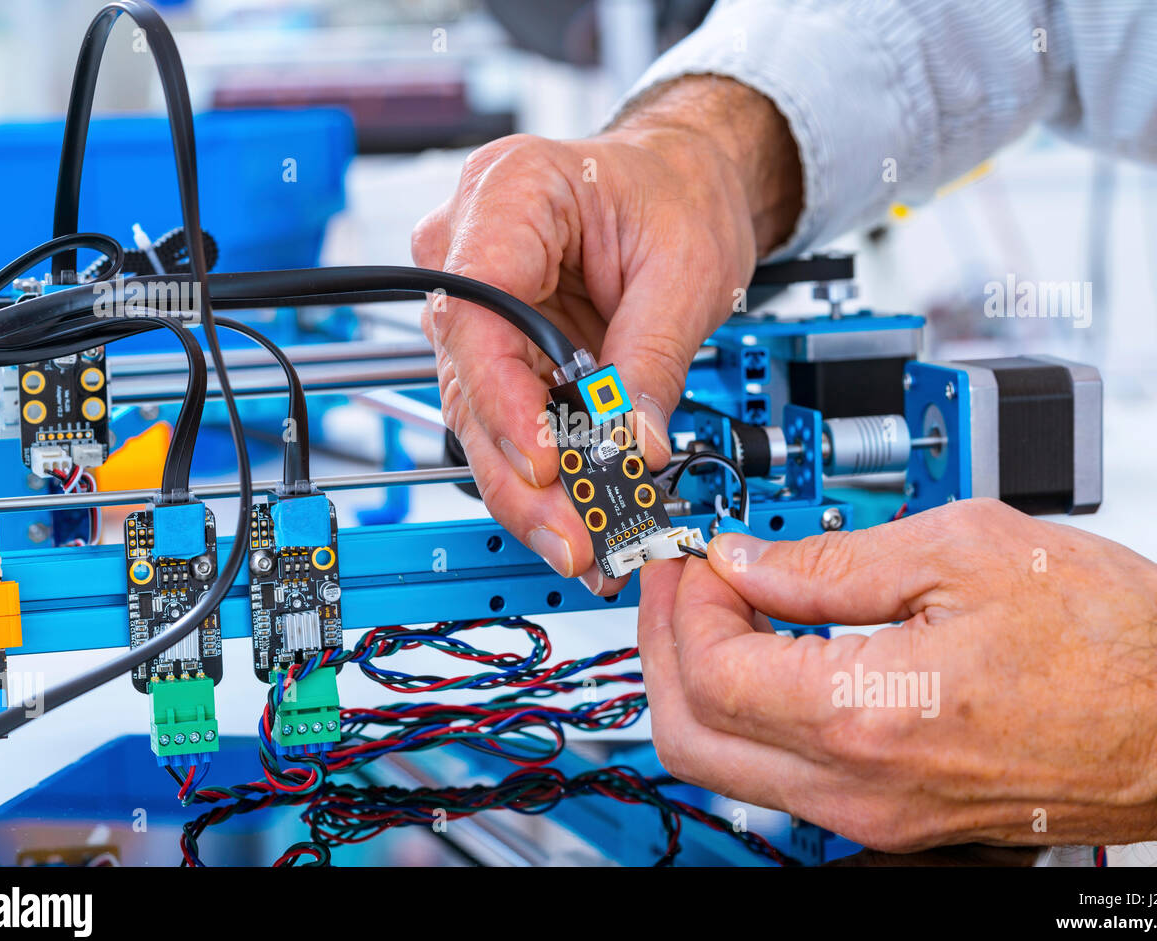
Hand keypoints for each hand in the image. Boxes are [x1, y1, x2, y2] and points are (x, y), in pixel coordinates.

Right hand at [412, 77, 799, 593]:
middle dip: (520, 474)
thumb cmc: (678, 194)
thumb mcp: (688, 270)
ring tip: (582, 543)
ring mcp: (475, 300)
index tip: (546, 463)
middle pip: (469, 378)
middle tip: (574, 537)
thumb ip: (652, 360)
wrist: (681, 182)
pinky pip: (504, 419)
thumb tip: (633, 447)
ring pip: (478, 415)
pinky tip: (574, 516)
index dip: (504, 399)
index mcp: (512, 191)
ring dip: (528, 490)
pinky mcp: (495, 345)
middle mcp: (469, 244)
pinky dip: (540, 474)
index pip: (475, 309)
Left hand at [638, 498, 1156, 856]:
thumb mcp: (965, 551)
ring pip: (731, 767)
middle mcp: (864, 788)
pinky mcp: (900, 821)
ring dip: (703, 684)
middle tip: (679, 586)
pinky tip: (779, 653)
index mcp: (872, 714)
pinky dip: (757, 715)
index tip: (697, 557)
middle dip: (663, 652)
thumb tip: (749, 558)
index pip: (711, 670)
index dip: (684, 603)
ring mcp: (880, 818)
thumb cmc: (1118, 642)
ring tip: (724, 609)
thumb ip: (833, 561)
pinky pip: (788, 779)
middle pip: (693, 738)